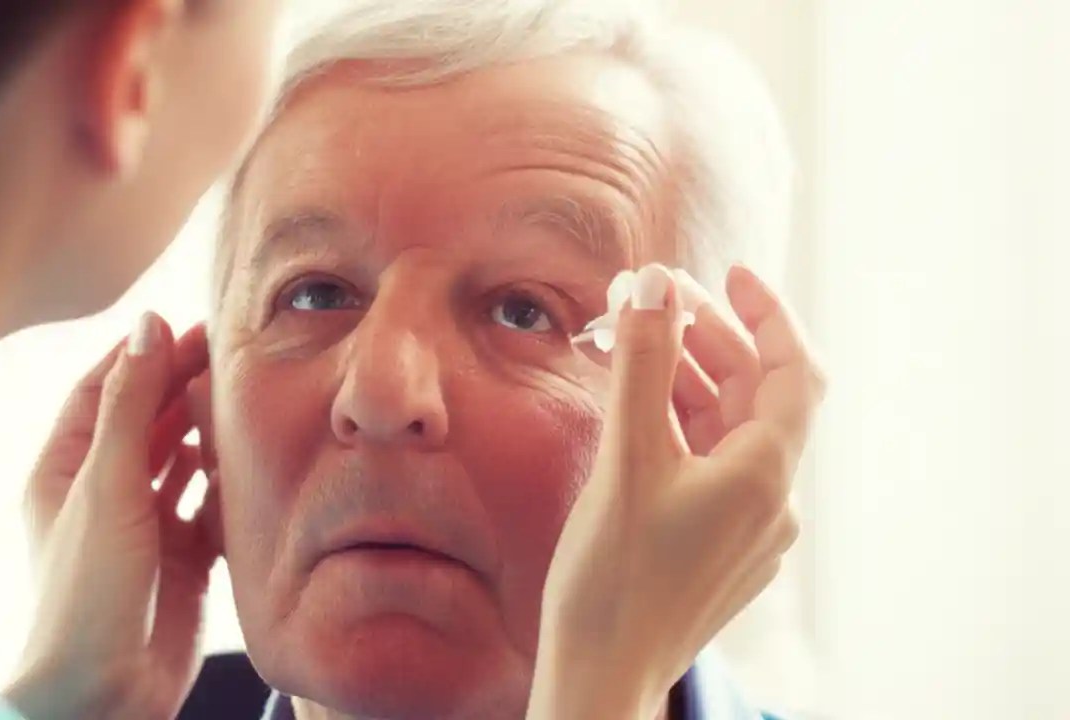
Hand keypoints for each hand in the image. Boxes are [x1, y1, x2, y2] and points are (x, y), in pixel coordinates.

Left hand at [2, 314, 219, 719]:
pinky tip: (256, 464)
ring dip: (208, 431)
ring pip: (180, 461)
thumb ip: (132, 405)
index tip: (193, 322)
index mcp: (66, 469)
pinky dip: (229, 485)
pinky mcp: (181, 560)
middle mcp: (103, 493)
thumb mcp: (106, 485)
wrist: (104, 693)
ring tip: (250, 398)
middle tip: (237, 354)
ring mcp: (144, 527)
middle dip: (184, 384)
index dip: (146, 352)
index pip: (106, 388)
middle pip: (148, 419)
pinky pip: (209, 508)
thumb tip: (149, 325)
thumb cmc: (86, 592)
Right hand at [528, 265, 825, 718]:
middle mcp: (771, 503)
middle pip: (756, 397)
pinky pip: (711, 467)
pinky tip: (638, 412)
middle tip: (653, 302)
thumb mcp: (626, 459)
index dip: (767, 313)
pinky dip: (681, 427)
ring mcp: (748, 531)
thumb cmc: (614, 578)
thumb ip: (643, 365)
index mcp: (763, 477)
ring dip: (688, 383)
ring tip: (633, 347)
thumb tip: (653, 282)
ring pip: (729, 432)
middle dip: (708, 341)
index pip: (794, 370)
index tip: (727, 273)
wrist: (602, 676)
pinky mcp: (719, 549)